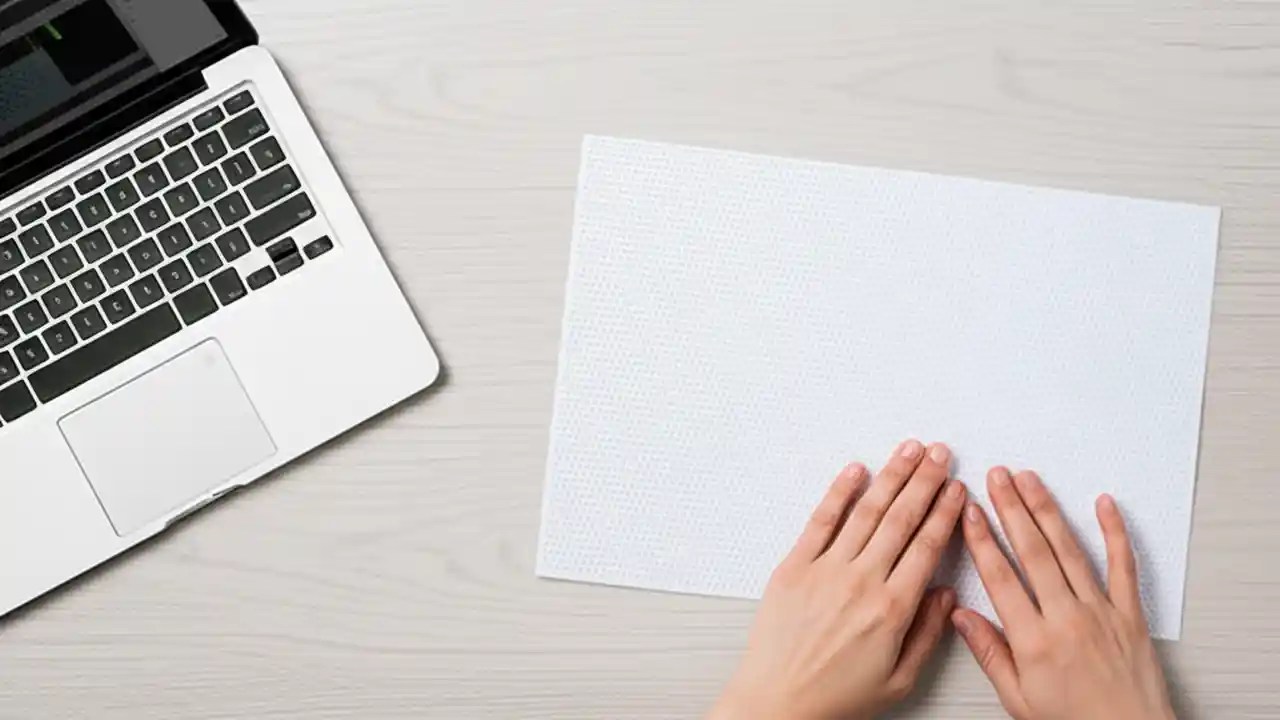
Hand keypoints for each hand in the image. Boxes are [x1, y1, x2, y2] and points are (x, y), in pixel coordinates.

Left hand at [709, 440, 966, 719]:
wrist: (777, 702)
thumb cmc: (834, 697)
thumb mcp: (899, 679)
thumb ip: (927, 633)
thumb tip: (946, 595)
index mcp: (892, 609)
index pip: (928, 546)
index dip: (945, 512)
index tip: (957, 489)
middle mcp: (861, 582)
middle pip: (901, 518)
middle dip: (924, 480)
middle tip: (939, 454)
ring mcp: (825, 570)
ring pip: (866, 511)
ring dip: (891, 476)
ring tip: (908, 450)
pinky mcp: (794, 567)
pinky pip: (820, 520)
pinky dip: (839, 492)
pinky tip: (856, 471)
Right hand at [953, 468, 1175, 719]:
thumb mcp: (1018, 698)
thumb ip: (990, 653)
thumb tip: (962, 618)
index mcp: (1034, 640)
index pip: (1000, 577)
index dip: (981, 539)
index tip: (969, 512)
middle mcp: (1067, 618)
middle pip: (1033, 551)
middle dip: (1011, 508)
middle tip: (996, 478)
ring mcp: (1101, 611)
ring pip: (1069, 550)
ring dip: (1047, 510)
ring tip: (1030, 481)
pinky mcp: (1129, 613)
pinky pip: (1122, 565)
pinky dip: (1114, 532)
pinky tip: (1104, 505)